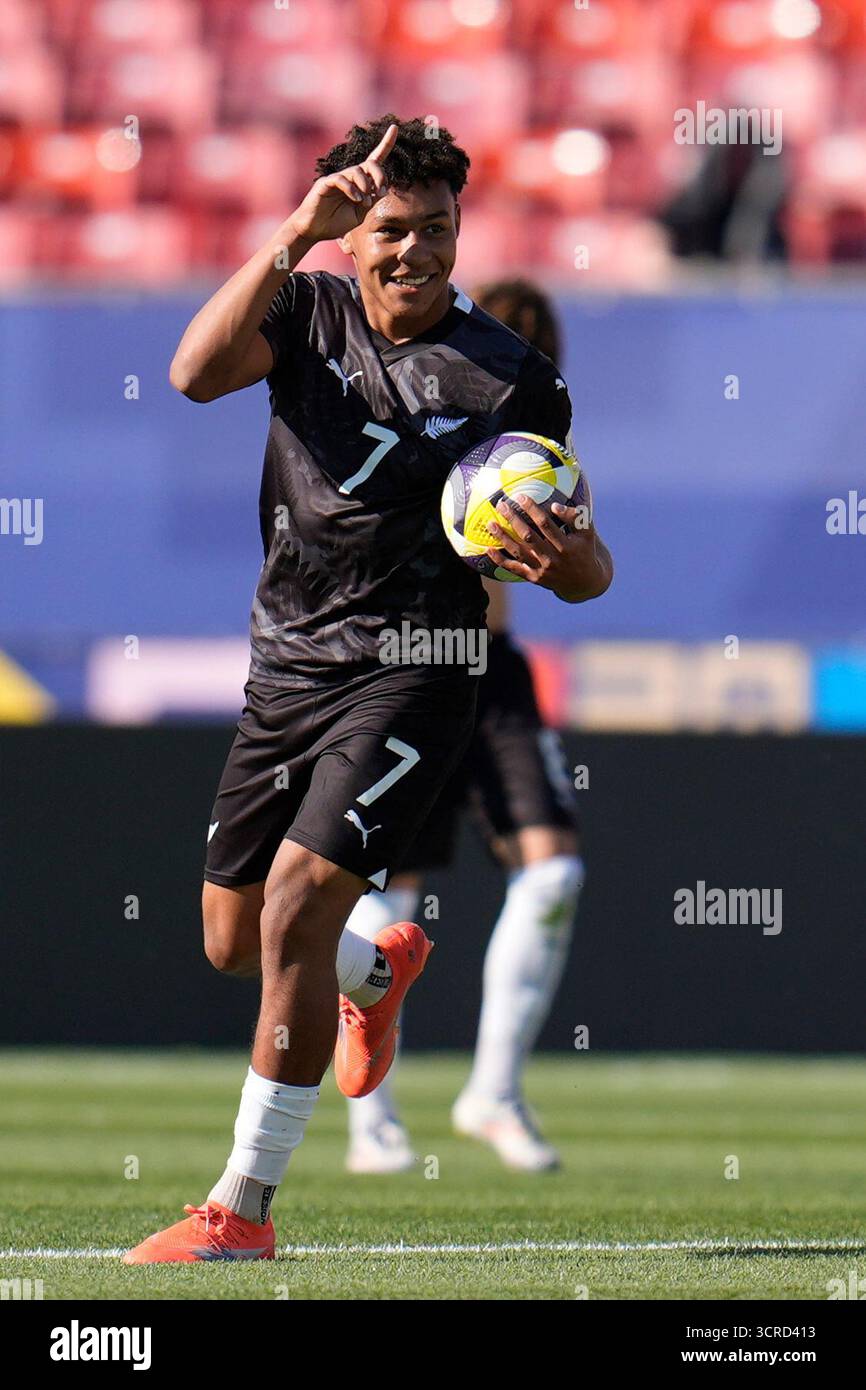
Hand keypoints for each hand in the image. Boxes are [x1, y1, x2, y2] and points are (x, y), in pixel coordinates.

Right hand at [286, 124, 397, 244]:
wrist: (315, 230)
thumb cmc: (336, 222)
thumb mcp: (360, 213)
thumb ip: (371, 201)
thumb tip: (383, 189)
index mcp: (360, 182)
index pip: (375, 159)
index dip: (386, 143)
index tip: (395, 127)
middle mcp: (350, 176)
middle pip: (370, 164)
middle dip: (380, 175)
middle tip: (381, 191)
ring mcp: (337, 178)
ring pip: (356, 170)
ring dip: (365, 186)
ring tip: (364, 202)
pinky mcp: (325, 183)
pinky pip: (340, 179)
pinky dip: (351, 189)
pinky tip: (356, 199)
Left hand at [487, 494, 612, 601]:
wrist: (584, 582)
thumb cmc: (585, 550)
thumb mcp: (587, 533)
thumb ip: (574, 517)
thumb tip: (554, 506)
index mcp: (566, 546)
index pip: (546, 524)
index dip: (532, 509)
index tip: (520, 496)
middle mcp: (553, 559)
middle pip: (528, 537)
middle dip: (513, 520)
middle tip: (501, 505)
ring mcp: (542, 570)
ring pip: (518, 552)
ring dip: (503, 538)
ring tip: (490, 524)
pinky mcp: (534, 578)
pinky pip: (514, 568)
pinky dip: (500, 560)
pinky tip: (488, 549)